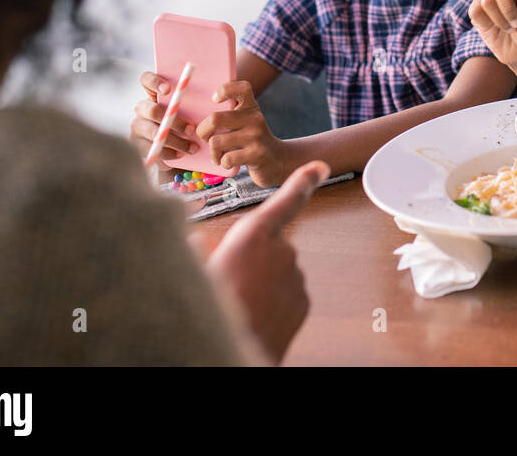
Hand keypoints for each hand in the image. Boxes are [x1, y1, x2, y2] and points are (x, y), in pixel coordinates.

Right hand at [130, 71, 197, 175]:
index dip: (154, 82)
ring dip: (176, 141)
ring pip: (154, 133)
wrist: (174, 148)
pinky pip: (154, 150)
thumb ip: (194, 101)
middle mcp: (142, 108)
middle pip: (152, 110)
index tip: (169, 90)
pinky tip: (181, 155)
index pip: (146, 79)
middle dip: (174, 121)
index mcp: (153, 94)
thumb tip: (215, 95)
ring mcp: (137, 127)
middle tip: (192, 130)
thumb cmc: (186, 121)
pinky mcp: (138, 146)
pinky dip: (170, 153)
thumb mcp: (190, 109)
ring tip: (194, 148)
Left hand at [197, 80, 289, 186]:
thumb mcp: (246, 121)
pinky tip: (229, 163)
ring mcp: (256, 136)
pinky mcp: (257, 154)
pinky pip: (226, 158)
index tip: (215, 100)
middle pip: (214, 119)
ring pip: (216, 142)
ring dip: (213, 153)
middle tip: (206, 139)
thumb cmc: (252, 140)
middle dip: (202, 132)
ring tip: (218, 156)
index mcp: (251, 106)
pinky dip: (223, 163)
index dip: (224, 90)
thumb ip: (230, 113)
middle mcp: (255, 118)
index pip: (242, 87)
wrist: (277, 160)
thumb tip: (196, 117)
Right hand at [206, 160, 329, 363]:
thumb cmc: (211, 310)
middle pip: (269, 245)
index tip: (320, 166)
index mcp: (254, 234)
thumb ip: (201, 249)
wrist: (232, 351)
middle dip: (253, 260)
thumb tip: (196, 243)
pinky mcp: (303, 301)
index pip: (284, 200)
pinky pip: (286, 293)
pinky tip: (256, 316)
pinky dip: (273, 301)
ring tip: (240, 305)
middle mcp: (282, 250)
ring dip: (261, 283)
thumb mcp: (196, 270)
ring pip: (277, 271)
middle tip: (230, 283)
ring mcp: (296, 276)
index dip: (303, 180)